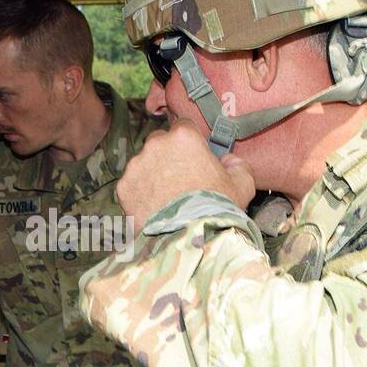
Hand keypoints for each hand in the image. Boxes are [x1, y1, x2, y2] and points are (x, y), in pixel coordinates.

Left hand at [115, 120, 255, 233]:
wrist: (188, 239)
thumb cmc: (217, 209)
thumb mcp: (242, 184)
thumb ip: (237, 165)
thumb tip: (228, 160)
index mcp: (184, 137)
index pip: (183, 127)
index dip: (189, 142)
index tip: (193, 157)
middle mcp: (156, 145)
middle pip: (159, 142)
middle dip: (167, 155)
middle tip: (180, 179)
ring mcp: (136, 166)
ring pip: (143, 163)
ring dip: (152, 174)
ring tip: (166, 197)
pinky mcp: (123, 187)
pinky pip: (132, 185)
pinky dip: (140, 193)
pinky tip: (154, 208)